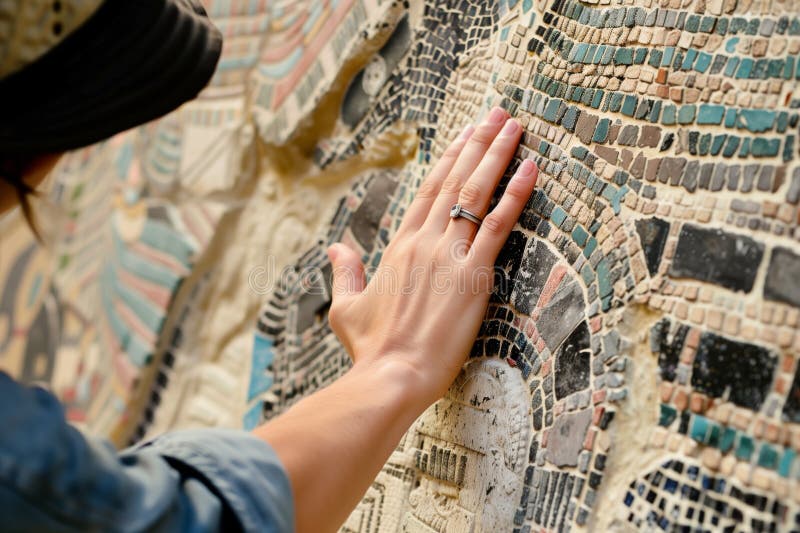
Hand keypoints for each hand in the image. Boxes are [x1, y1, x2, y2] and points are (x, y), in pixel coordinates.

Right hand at [327, 106, 538, 406]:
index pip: (428, 192)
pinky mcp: (474, 276)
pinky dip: (516, 195)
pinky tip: (531, 168)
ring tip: (513, 125)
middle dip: (477, 144)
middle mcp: (425, 243)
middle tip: (497, 115)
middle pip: (454, 182)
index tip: (464, 136)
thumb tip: (333, 248)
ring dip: (497, 155)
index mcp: (399, 248)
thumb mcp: (346, 307)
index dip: (449, 160)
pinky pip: (498, 226)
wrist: (391, 376)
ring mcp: (450, 256)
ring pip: (476, 194)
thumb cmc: (371, 348)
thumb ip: (343, 272)